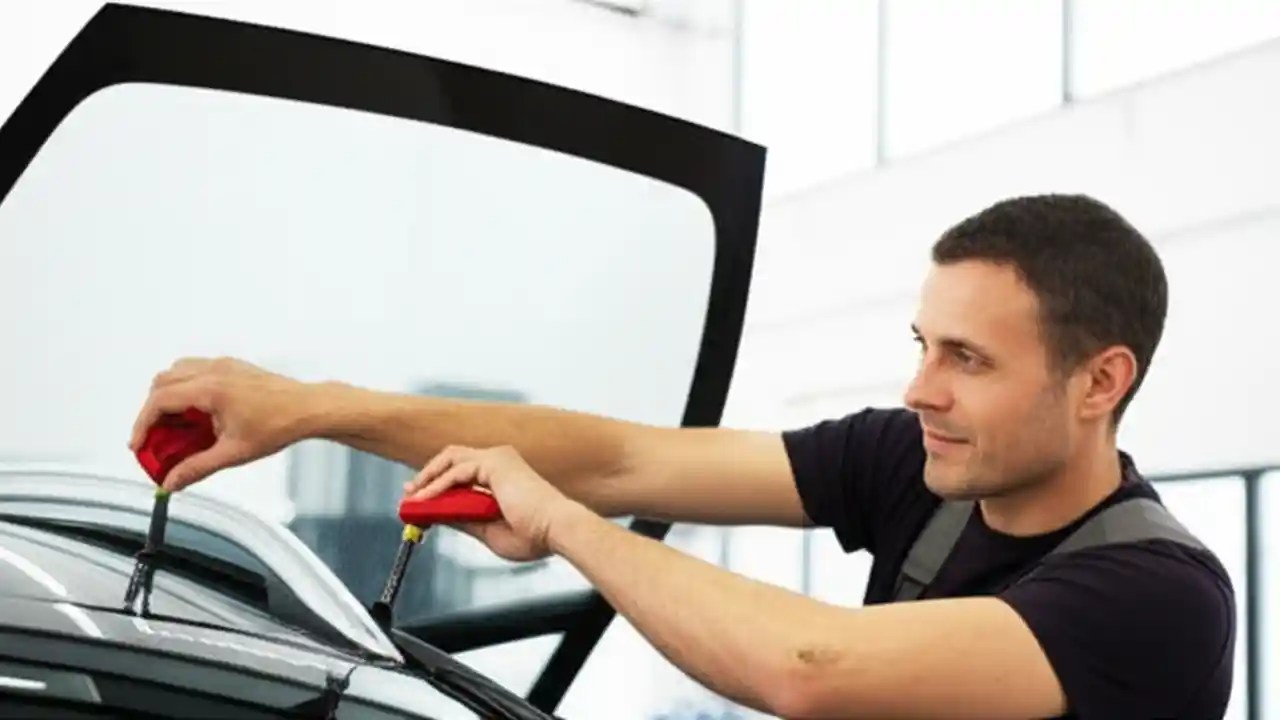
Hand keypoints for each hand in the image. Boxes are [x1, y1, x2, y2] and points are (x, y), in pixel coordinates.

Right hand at [129, 357, 316, 491]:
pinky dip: (187, 388)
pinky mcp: (233, 366)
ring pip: (177, 372)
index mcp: (211, 388)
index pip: (160, 400)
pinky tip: (198, 414)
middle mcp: (215, 370)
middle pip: (162, 383)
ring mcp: (224, 365)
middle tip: (155, 438)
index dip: (142, 424)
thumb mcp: (233, 453)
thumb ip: (197, 468)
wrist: (309, 409)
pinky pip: (196, 370)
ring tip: (176, 427)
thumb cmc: (280, 424)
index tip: (139, 445)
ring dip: (168, 396)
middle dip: (152, 411)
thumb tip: (172, 482)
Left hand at [407, 445, 581, 562]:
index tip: (419, 496)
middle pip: (453, 458)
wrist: (557, 530)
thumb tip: (437, 514)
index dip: (437, 481)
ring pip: (451, 459)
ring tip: (413, 496)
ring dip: (428, 477)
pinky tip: (427, 500)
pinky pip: (456, 472)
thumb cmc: (535, 534)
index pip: (461, 471)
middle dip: (428, 474)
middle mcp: (500, 461)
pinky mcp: (494, 462)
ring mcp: (497, 458)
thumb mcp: (488, 530)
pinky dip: (438, 486)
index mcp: (503, 475)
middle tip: (410, 492)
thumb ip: (463, 519)